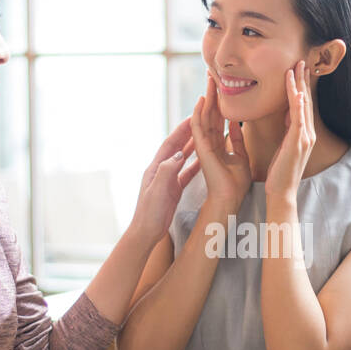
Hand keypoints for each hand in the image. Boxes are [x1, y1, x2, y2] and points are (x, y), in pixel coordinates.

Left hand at [129, 115, 200, 242]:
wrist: (146, 232)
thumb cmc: (150, 213)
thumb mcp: (158, 190)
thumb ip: (167, 171)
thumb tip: (179, 153)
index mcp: (156, 168)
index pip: (171, 144)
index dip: (182, 130)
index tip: (193, 117)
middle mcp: (161, 170)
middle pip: (176, 147)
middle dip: (188, 133)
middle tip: (201, 120)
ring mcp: (167, 179)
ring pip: (182, 158)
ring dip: (192, 146)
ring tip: (204, 135)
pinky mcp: (173, 189)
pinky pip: (186, 173)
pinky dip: (194, 165)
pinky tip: (203, 161)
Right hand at [190, 73, 251, 210]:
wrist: (230, 198)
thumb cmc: (235, 182)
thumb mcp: (240, 155)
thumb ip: (237, 140)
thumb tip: (237, 124)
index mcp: (218, 143)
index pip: (218, 116)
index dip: (220, 100)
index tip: (224, 83)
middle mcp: (209, 141)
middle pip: (210, 111)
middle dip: (212, 92)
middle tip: (213, 73)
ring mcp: (203, 144)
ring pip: (203, 115)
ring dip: (206, 96)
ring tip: (209, 78)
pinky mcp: (201, 149)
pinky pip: (198, 127)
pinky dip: (199, 112)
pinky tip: (202, 99)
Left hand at [265, 60, 316, 202]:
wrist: (282, 192)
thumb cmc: (280, 172)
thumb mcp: (284, 146)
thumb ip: (287, 130)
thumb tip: (286, 115)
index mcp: (303, 134)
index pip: (302, 105)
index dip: (300, 86)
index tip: (297, 70)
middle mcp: (307, 133)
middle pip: (305, 101)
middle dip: (303, 80)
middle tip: (301, 60)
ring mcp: (304, 138)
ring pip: (303, 106)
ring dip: (299, 86)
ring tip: (297, 68)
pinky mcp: (297, 143)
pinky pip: (298, 120)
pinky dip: (298, 105)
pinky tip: (297, 92)